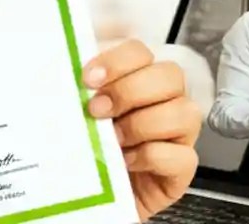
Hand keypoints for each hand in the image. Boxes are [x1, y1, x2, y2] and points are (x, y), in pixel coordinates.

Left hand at [84, 39, 200, 221]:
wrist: (95, 196)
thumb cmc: (90, 150)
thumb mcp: (80, 114)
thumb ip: (80, 91)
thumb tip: (64, 71)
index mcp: (140, 80)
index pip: (141, 52)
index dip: (116, 61)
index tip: (88, 79)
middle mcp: (166, 101)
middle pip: (170, 75)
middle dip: (129, 90)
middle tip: (97, 109)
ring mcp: (180, 134)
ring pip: (184, 112)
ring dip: (141, 124)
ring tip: (113, 139)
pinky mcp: (182, 169)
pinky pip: (182, 155)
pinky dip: (151, 156)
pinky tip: (127, 161)